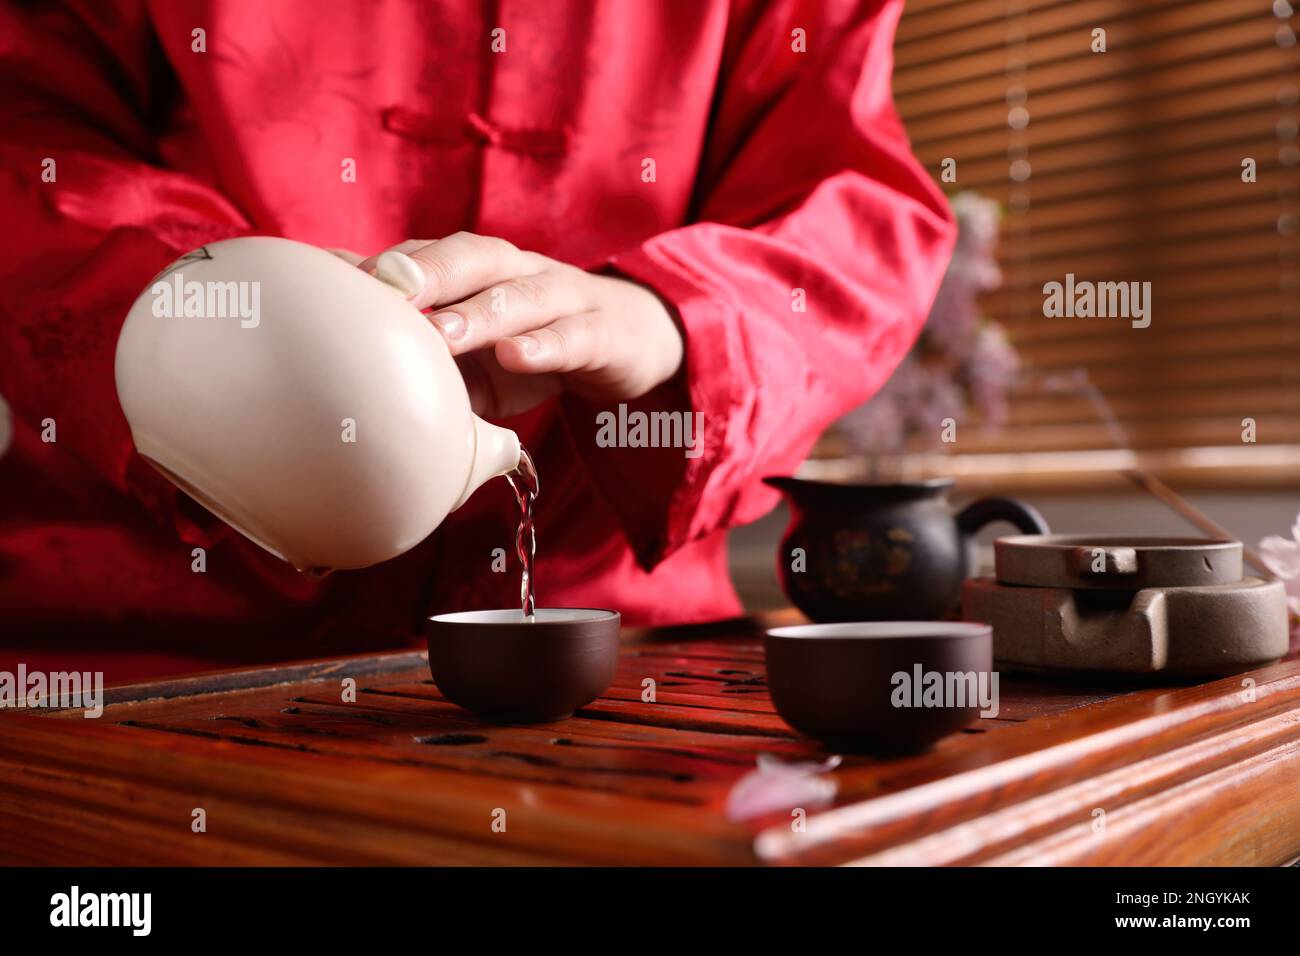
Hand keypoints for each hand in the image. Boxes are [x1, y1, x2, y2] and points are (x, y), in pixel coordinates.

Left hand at [347, 233, 684, 417]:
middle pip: (473, 258)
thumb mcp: (474, 348)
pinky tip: (518, 356)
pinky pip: (574, 336)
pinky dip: (545, 345)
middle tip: (386, 291)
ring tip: (442, 333)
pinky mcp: (605, 334)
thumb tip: (338, 341)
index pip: (429, 256)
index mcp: (481, 270)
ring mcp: (565, 298)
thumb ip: (421, 343)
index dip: (385, 267)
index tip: (337, 286)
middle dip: (428, 271)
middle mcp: (520, 271)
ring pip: (522, 295)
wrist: (630, 341)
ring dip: (480, 312)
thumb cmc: (533, 344)